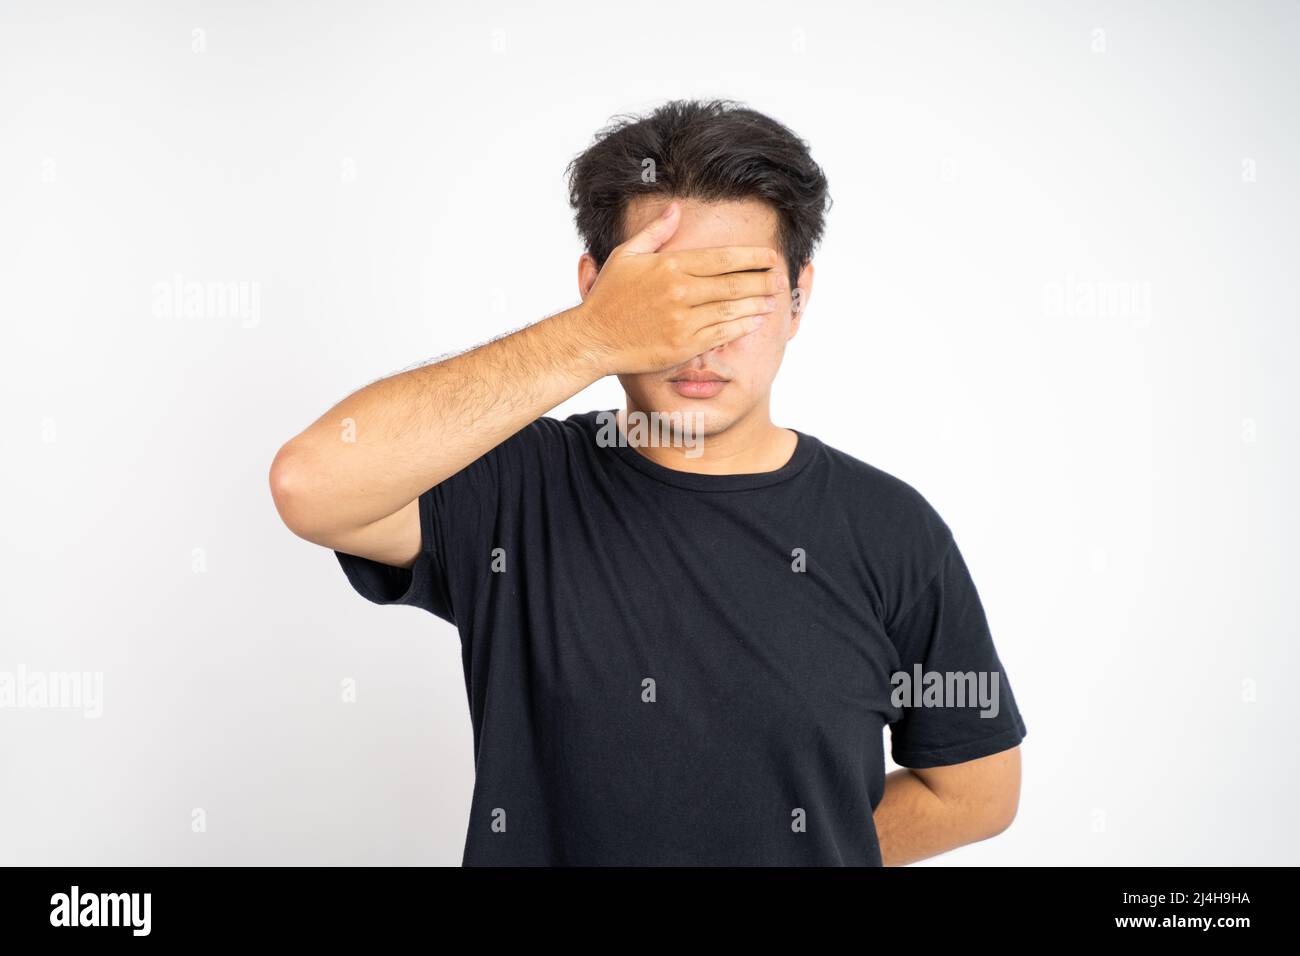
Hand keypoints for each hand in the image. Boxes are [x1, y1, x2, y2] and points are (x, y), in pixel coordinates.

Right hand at [578, 201, 787, 374]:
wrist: (593, 338)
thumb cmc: (608, 297)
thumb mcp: (627, 255)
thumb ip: (656, 232)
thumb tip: (677, 209)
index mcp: (670, 266)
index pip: (723, 258)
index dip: (752, 257)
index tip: (770, 256)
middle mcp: (681, 292)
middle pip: (734, 283)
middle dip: (762, 279)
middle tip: (780, 277)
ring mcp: (683, 320)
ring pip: (732, 309)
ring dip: (758, 303)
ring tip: (773, 298)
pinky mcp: (684, 345)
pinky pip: (722, 334)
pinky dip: (742, 326)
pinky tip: (755, 320)